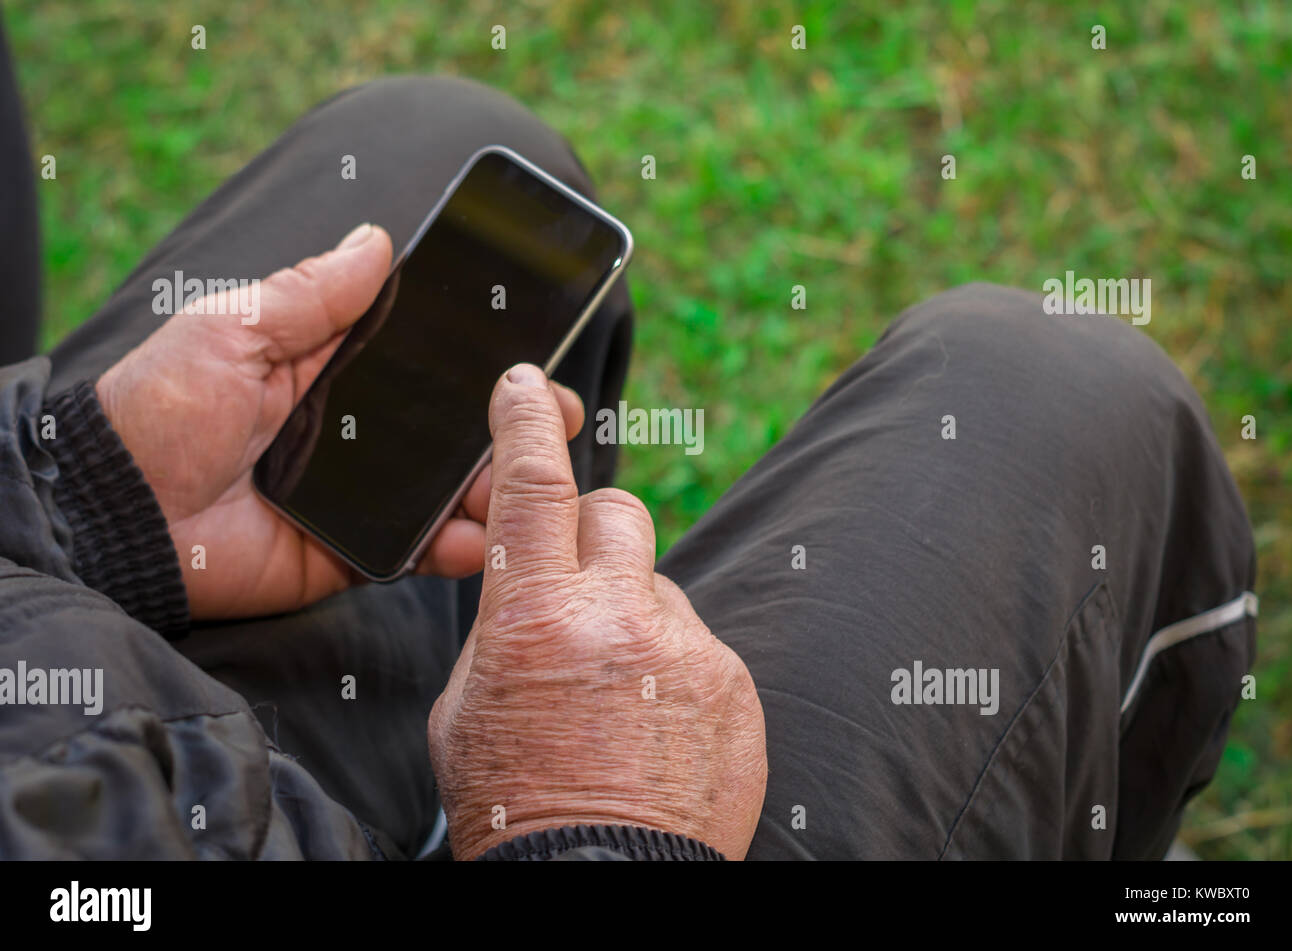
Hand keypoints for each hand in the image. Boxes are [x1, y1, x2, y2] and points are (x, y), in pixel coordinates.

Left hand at [95, 224, 585, 619]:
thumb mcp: (233, 328)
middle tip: (553, 418)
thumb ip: (311, 292)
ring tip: (536, 482)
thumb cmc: (162, 410)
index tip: (531, 351)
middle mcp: (356, 434)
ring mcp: (359, 497)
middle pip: (452, 428)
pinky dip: (458, 549)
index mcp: (330, 371)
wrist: (117, 515)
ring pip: (448, 491)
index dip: (478, 356)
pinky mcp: (353, 553)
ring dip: (498, 486)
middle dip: (511, 424)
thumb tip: (379, 237)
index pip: (423, 360)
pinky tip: (487, 536)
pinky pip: (418, 550)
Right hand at [427, 363, 767, 859]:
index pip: (533, 484)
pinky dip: (673, 673)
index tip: (526, 385)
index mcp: (534, 616)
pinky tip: (654, 729)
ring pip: (659, 589)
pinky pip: (699, 648)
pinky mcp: (735, 685)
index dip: (524, 422)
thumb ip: (502, 628)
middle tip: (577, 591)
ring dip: (634, 621)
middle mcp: (618, 617)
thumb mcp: (467, 707)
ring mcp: (687, 650)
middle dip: (593, 533)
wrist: (601, 881)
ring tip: (617, 699)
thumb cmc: (514, 802)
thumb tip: (533, 590)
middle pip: (619, 512)